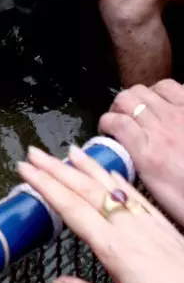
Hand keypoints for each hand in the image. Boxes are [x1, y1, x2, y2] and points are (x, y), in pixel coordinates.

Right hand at [18, 144, 183, 282]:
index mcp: (115, 250)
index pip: (71, 208)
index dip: (45, 186)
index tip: (25, 170)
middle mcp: (130, 230)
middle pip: (86, 190)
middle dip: (57, 169)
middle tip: (34, 152)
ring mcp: (149, 225)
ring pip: (112, 186)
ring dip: (87, 166)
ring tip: (68, 150)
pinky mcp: (164, 228)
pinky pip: (137, 196)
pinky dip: (120, 180)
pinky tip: (110, 172)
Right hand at [98, 80, 183, 227]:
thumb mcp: (158, 194)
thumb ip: (138, 168)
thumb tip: (124, 156)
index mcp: (149, 154)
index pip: (114, 121)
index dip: (106, 123)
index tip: (108, 130)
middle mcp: (163, 130)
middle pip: (128, 98)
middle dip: (120, 107)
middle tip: (124, 118)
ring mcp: (182, 117)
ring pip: (150, 89)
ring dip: (142, 97)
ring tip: (146, 110)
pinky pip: (176, 88)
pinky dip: (167, 93)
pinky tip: (169, 106)